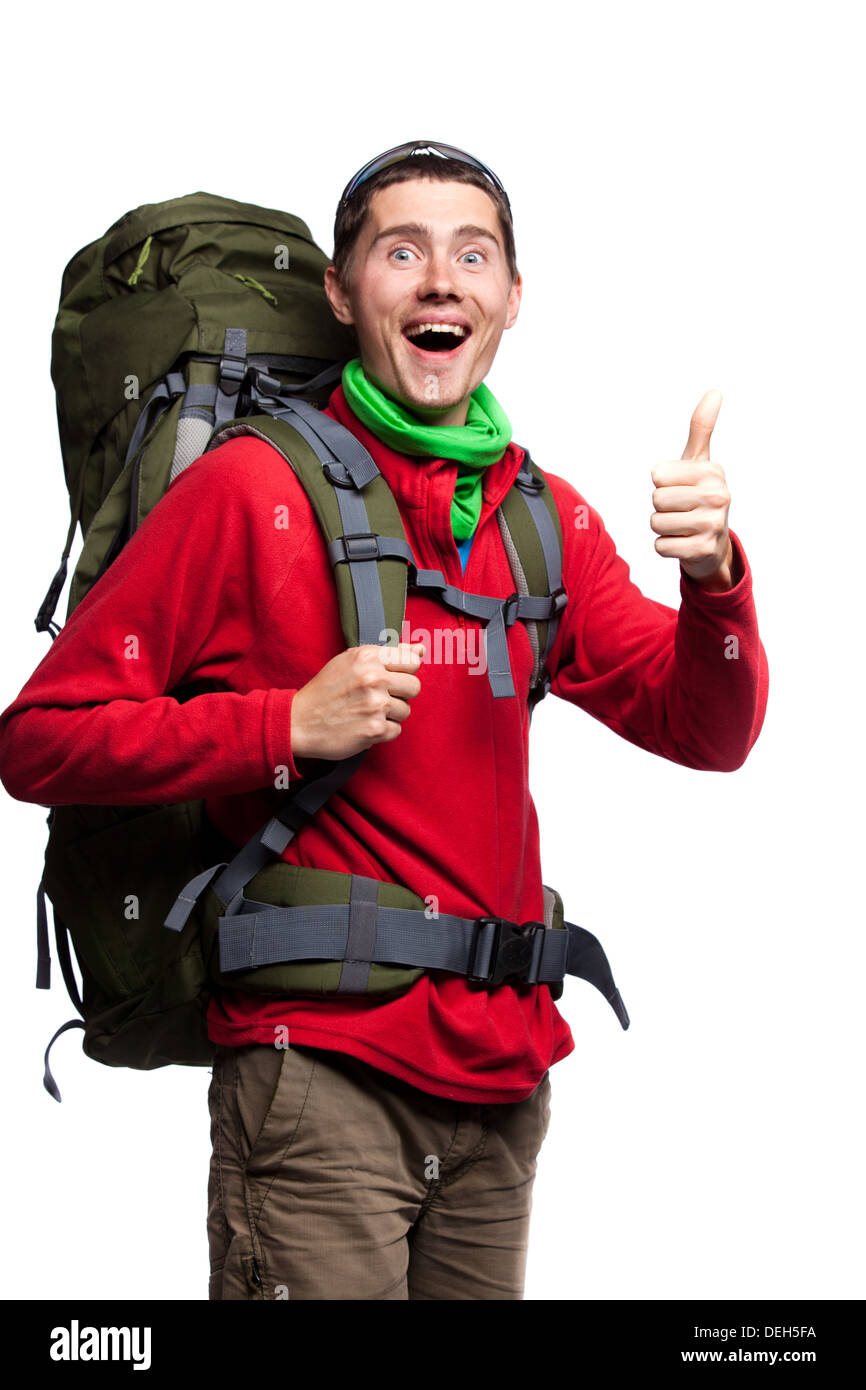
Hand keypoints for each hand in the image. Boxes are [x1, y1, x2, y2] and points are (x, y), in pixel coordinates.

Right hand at [291, 642, 424, 760]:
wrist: (299, 721)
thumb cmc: (326, 689)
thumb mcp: (351, 661)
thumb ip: (388, 654)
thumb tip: (421, 649)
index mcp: (368, 657)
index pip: (413, 661)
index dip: (404, 672)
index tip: (391, 678)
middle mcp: (374, 678)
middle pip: (415, 687)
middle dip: (401, 694)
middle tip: (379, 698)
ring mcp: (375, 705)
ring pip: (405, 711)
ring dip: (390, 714)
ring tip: (366, 712)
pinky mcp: (375, 729)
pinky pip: (396, 730)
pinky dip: (383, 731)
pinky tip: (364, 725)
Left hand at [650, 389, 733, 590]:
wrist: (714, 544)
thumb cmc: (700, 496)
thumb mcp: (700, 461)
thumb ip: (702, 428)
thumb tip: (714, 392)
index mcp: (713, 471)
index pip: (658, 475)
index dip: (663, 483)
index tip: (681, 488)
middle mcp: (718, 496)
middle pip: (656, 499)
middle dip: (662, 507)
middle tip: (682, 510)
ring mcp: (713, 525)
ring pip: (656, 522)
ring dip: (663, 527)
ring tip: (682, 526)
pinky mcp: (702, 550)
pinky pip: (660, 546)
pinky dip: (666, 546)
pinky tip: (683, 542)